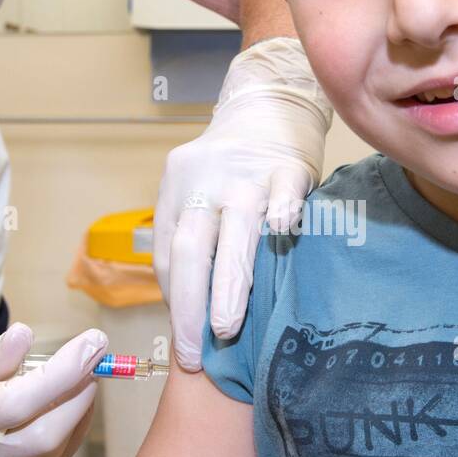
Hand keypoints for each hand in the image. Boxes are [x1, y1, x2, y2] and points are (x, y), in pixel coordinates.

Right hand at [0, 322, 106, 456]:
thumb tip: (28, 340)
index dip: (62, 374)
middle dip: (78, 399)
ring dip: (77, 418)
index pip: (17, 403)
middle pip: (40, 441)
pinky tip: (69, 406)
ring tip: (85, 379)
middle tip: (95, 361)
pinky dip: (64, 437)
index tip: (92, 343)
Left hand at [153, 36, 331, 370]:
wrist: (271, 104)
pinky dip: (283, 216)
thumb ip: (196, 238)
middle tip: (195, 352)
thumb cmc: (234, 167)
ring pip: (234, 231)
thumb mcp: (200, 191)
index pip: (169, 255)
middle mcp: (206, 179)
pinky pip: (285, 195)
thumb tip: (192, 311)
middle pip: (191, 247)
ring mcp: (248, 173)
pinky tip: (284, 236)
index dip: (176, 302)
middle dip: (190, 306)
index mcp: (177, 187)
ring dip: (228, 284)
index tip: (186, 342)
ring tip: (226, 328)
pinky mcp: (288, 168)